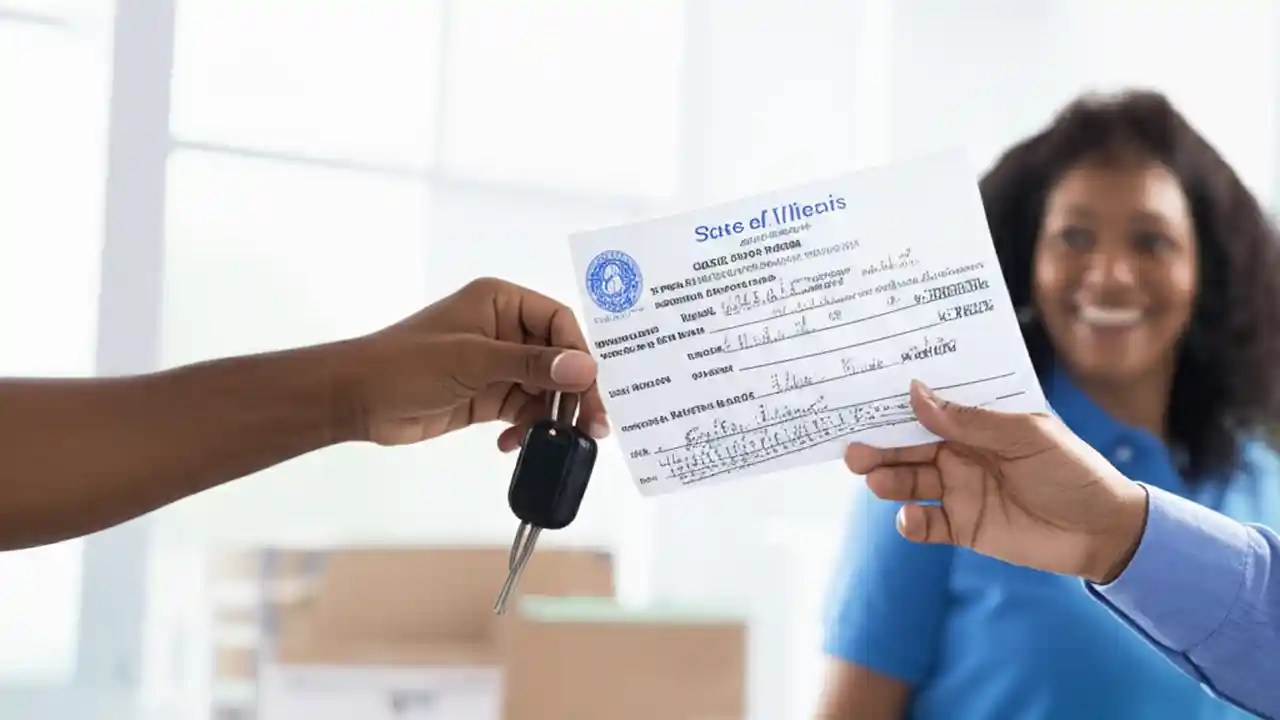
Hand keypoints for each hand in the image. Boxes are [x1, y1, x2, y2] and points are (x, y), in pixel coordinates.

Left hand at [333, 277, 608, 448]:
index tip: (592, 388)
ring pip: (545, 389)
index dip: (579, 354)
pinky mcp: (487, 396)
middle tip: (594, 427)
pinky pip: (524, 411)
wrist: (356, 399)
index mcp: (501, 302)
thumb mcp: (473, 361)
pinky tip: (515, 444)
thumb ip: (531, 364)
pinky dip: (527, 428)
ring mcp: (496, 365)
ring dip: (552, 416)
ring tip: (559, 442)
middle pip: (558, 359)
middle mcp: (504, 330)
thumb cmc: (405, 364)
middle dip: (574, 393)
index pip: (559, 323)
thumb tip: (585, 368)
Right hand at [846, 380, 1148, 582]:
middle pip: (909, 446)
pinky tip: (910, 518)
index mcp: (977, 422)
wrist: (1105, 531)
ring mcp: (959, 490)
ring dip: (888, 480)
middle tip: (852, 450)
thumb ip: (969, 420)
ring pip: (909, 481)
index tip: (865, 399)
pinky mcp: (962, 527)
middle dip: (880, 446)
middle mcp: (961, 452)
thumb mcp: (1026, 435)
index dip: (898, 404)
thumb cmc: (1074, 470)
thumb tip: (917, 393)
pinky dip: (911, 522)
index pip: (929, 408)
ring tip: (873, 481)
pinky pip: (926, 523)